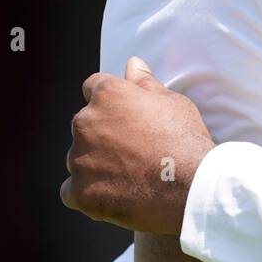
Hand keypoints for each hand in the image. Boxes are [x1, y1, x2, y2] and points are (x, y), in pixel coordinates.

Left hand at [60, 57, 214, 234]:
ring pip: (79, 158)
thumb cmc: (185, 140)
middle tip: (134, 152)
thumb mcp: (172, 102)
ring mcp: (79, 158)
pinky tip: (111, 197)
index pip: (93, 88)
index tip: (125, 118)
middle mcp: (85, 121)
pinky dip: (86, 194)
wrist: (191, 186)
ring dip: (95, 164)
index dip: (110, 102)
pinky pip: (71, 191)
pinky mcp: (80, 191)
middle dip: (102, 135)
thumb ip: (146, 83)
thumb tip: (132, 64)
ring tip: (129, 178)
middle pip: (85, 125)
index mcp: (106, 94)